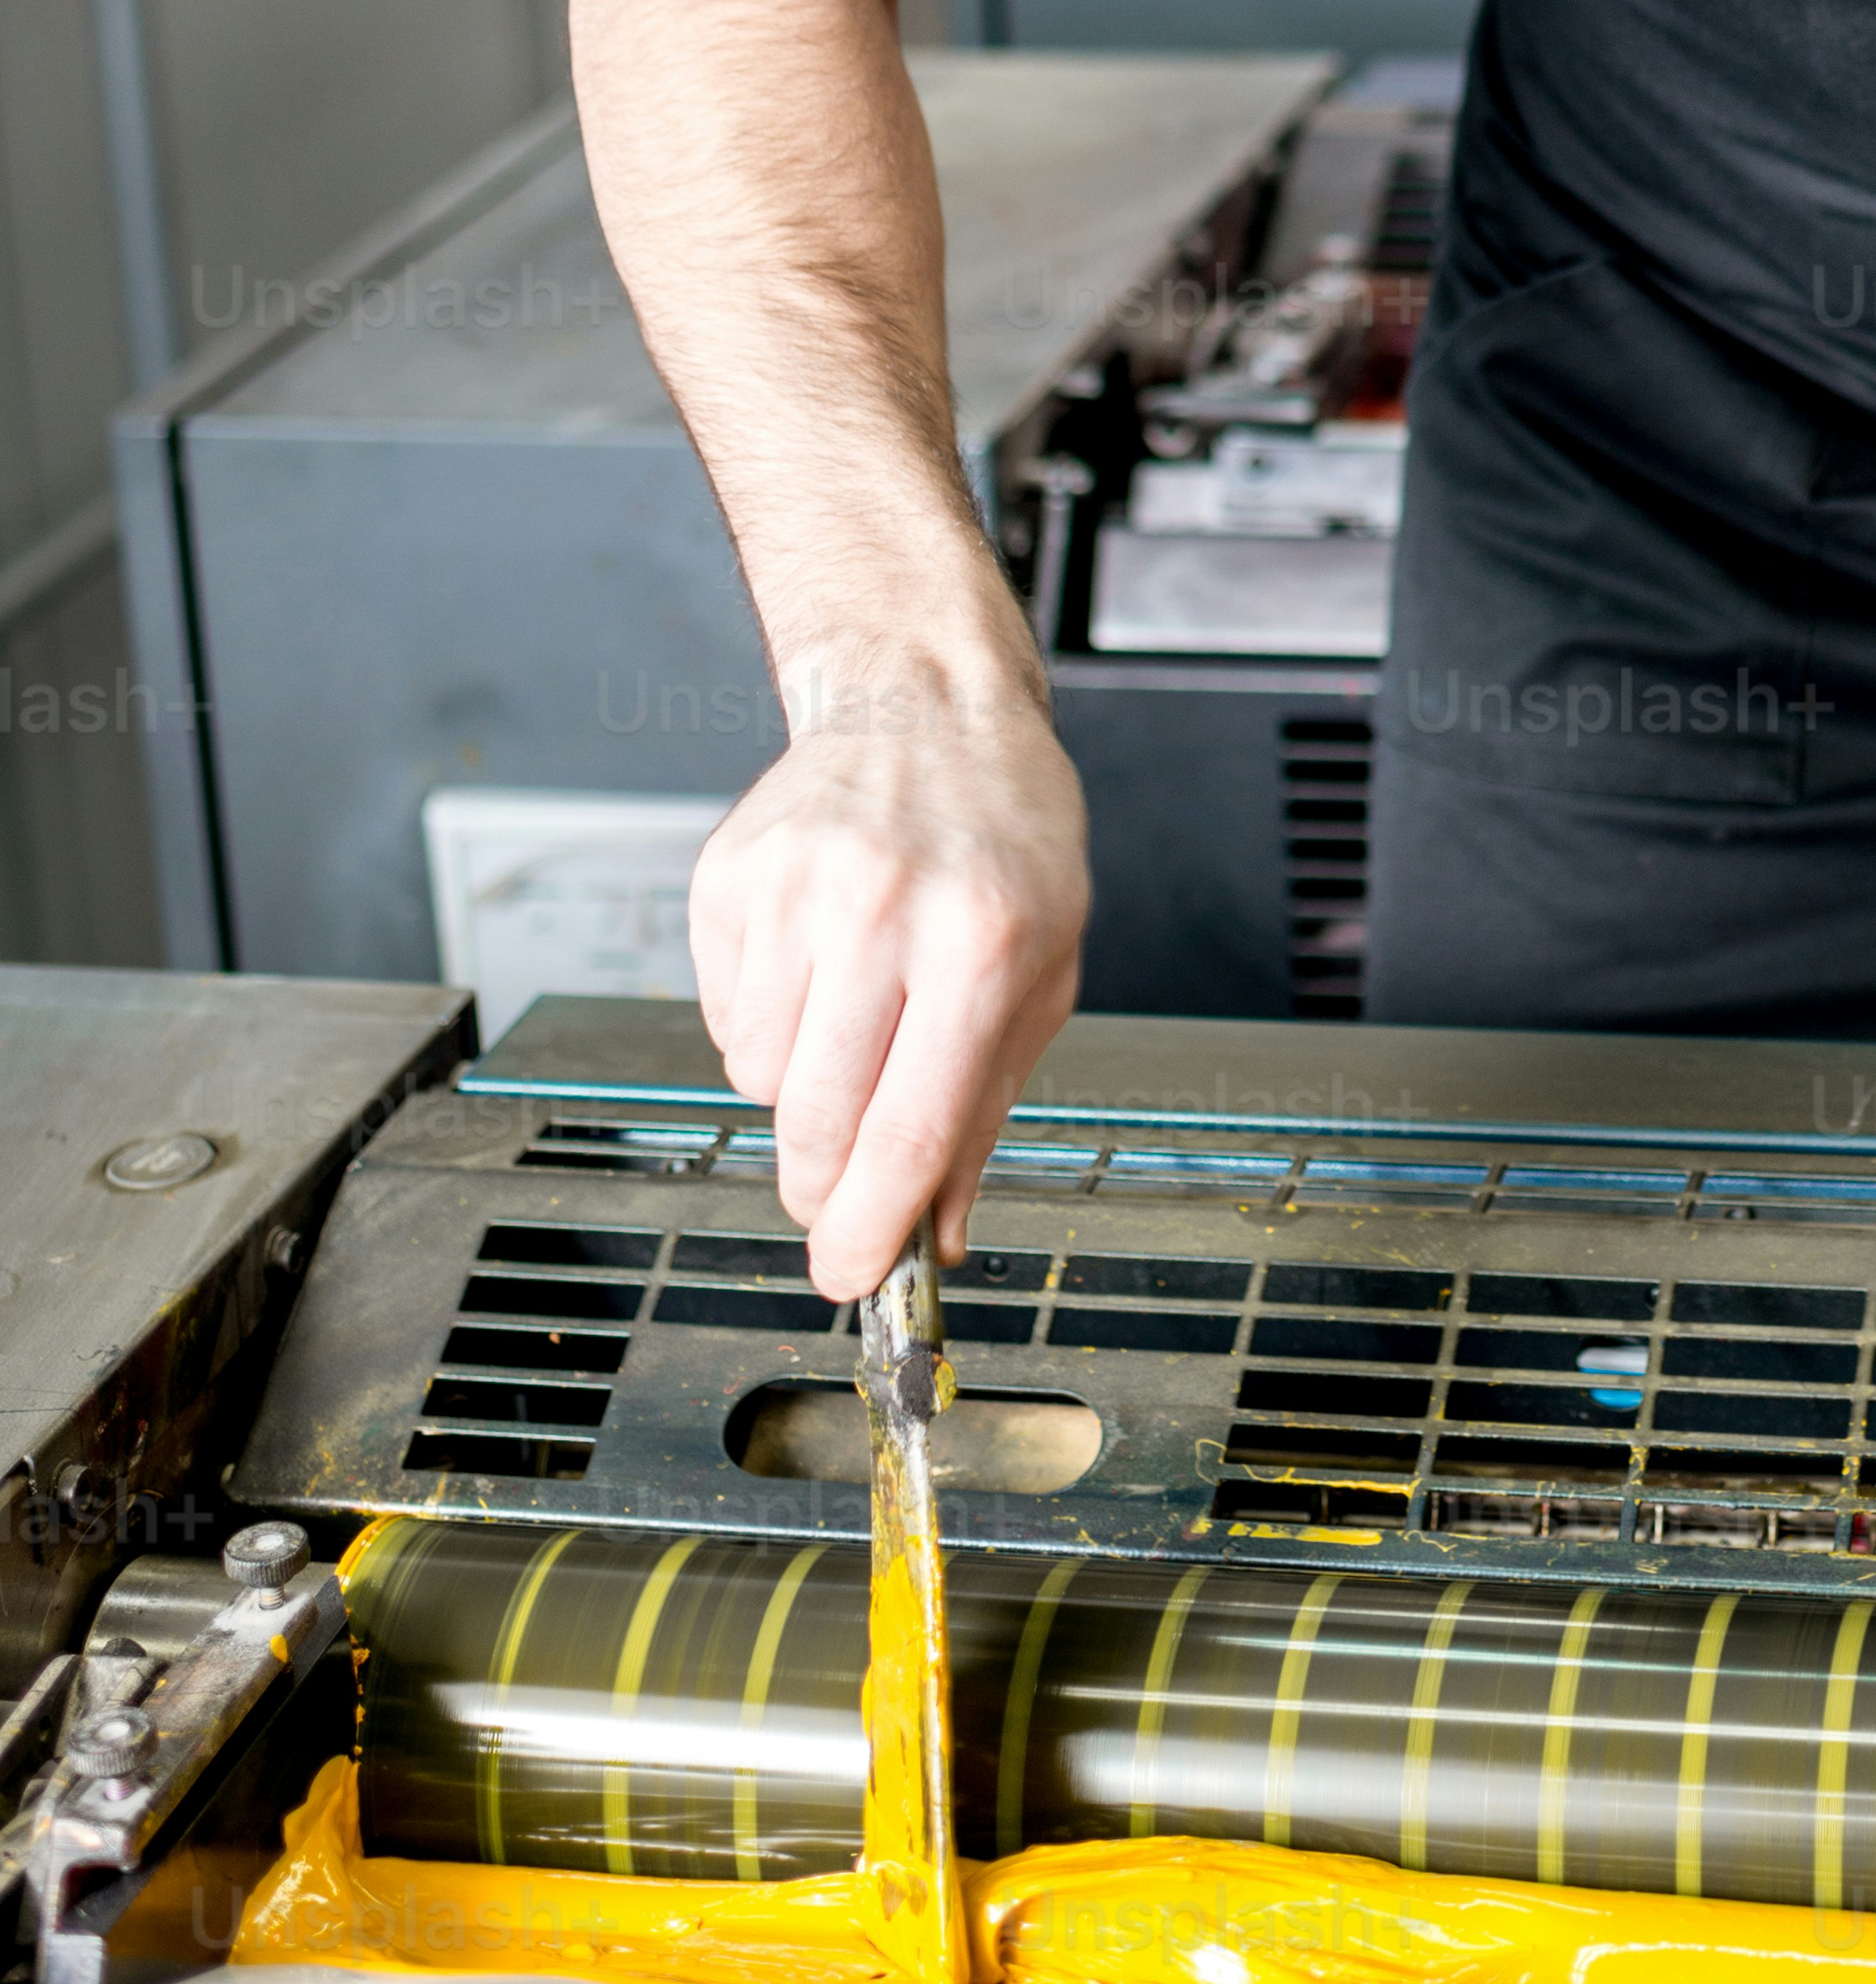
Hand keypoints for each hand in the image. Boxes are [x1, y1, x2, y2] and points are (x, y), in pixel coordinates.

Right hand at [689, 633, 1091, 1297]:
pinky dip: (763, 1028)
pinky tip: (815, 967)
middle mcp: (884, 910)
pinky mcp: (730, 876)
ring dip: (797, 1095)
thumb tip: (935, 1233)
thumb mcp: (1043, 968)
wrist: (925, 703)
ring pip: (758, 1080)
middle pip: (816, 1121)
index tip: (849, 1279)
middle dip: (820, 1189)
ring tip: (853, 1023)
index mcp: (984, 942)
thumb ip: (984, 1110)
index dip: (870, 1227)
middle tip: (835, 1198)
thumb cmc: (1003, 837)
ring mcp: (795, 887)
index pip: (907, 1127)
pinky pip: (723, 1018)